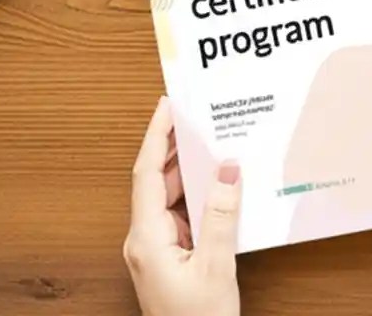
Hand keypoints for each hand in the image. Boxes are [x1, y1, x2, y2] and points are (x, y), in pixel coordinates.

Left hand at [125, 97, 242, 315]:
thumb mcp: (216, 266)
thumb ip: (222, 215)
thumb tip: (227, 169)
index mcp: (146, 238)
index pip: (148, 173)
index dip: (157, 136)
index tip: (168, 106)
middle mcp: (144, 240)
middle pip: (156, 181)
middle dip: (175, 147)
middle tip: (196, 116)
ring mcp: (155, 249)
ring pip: (169, 198)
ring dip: (189, 172)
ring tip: (212, 143)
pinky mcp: (169, 257)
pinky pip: (180, 215)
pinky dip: (197, 196)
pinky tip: (218, 187)